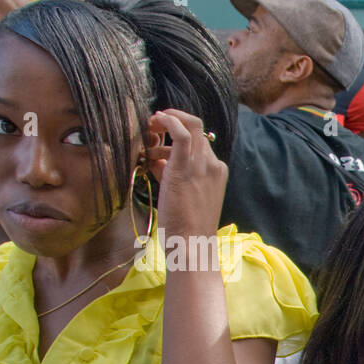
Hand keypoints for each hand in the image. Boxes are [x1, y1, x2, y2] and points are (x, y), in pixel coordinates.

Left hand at [145, 108, 227, 249]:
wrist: (191, 243)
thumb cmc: (186, 227)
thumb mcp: (184, 195)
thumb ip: (174, 175)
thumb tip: (157, 162)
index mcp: (217, 171)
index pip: (199, 142)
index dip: (178, 136)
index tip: (160, 139)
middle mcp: (213, 164)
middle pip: (196, 128)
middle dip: (173, 120)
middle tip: (153, 126)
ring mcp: (201, 164)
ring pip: (189, 126)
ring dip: (165, 123)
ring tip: (147, 140)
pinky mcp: (185, 167)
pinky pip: (181, 133)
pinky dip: (169, 120)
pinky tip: (157, 119)